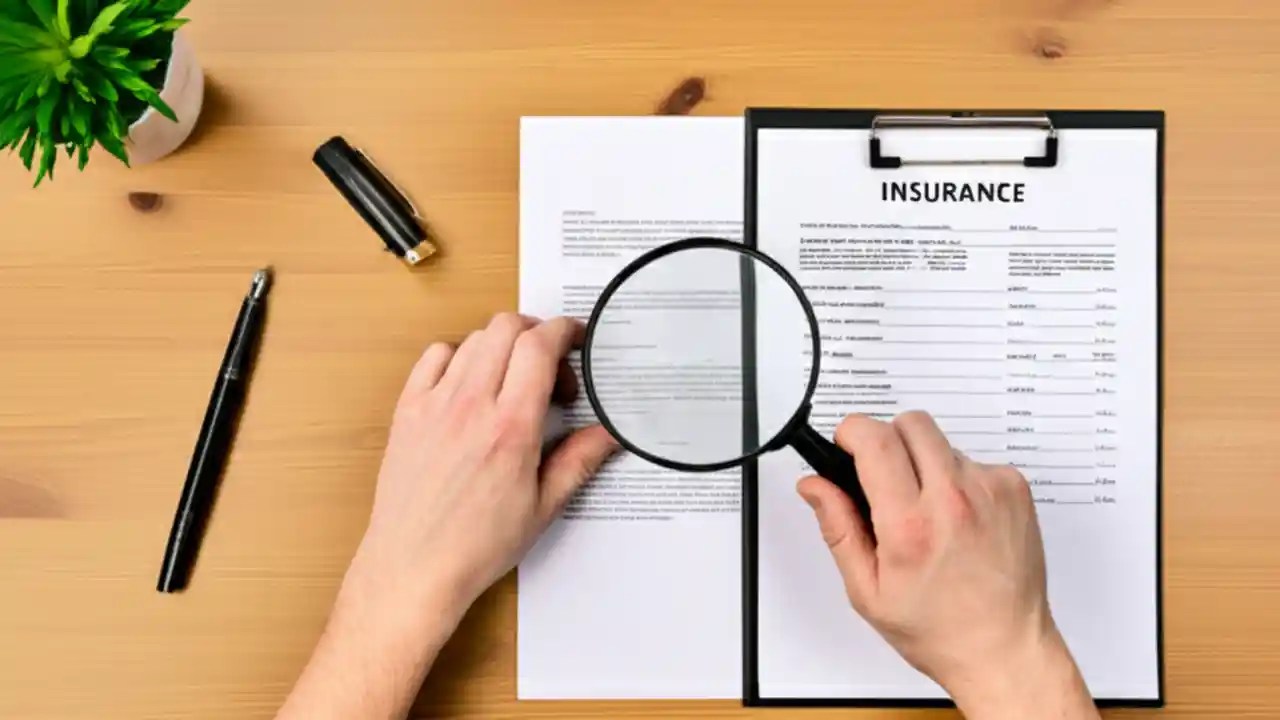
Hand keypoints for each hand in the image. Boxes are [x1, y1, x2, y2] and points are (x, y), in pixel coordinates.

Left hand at [352, 313, 617, 616]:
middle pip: (507, 328)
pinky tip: (469, 384)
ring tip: (512, 380)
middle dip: (536, 334)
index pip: (540, 346)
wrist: (413, 567)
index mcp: (511, 428)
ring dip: (501, 345)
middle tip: (549, 368)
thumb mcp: (542, 507)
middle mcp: (471, 406)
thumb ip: (578, 460)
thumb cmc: (477, 545)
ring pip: (474, 338)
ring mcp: (435, 404)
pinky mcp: (408, 410)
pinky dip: (458, 356)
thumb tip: (609, 433)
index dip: (564, 331)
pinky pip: (434, 357)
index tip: (576, 339)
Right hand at [797, 412, 1097, 719]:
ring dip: (925, 464)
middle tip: (885, 480)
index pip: (875, 440)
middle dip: (887, 440)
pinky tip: (959, 519)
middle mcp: (954, 500)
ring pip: (941, 443)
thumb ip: (838, 528)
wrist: (1005, 649)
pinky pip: (974, 460)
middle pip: (910, 424)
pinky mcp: (1015, 489)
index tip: (847, 445)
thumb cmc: (938, 628)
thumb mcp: (867, 590)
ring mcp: (990, 490)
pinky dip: (960, 479)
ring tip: (928, 512)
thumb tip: (814, 485)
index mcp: (910, 526)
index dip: (852, 432)